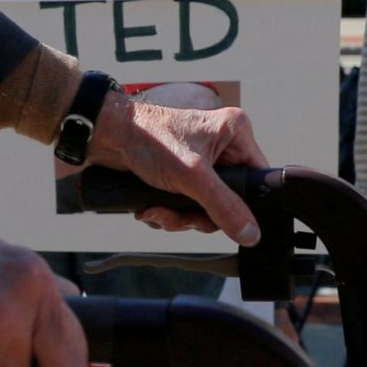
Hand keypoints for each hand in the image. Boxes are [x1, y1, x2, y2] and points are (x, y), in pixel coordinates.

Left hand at [85, 95, 268, 245]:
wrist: (108, 136)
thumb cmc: (150, 138)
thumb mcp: (192, 177)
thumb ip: (224, 207)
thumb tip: (251, 233)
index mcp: (236, 133)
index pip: (258, 178)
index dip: (243, 204)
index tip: (224, 220)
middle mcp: (223, 145)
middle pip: (230, 199)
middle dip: (199, 214)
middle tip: (179, 215)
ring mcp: (203, 161)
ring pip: (206, 206)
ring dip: (180, 216)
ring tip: (157, 211)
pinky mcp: (184, 173)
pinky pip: (189, 204)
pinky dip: (170, 211)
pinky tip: (152, 208)